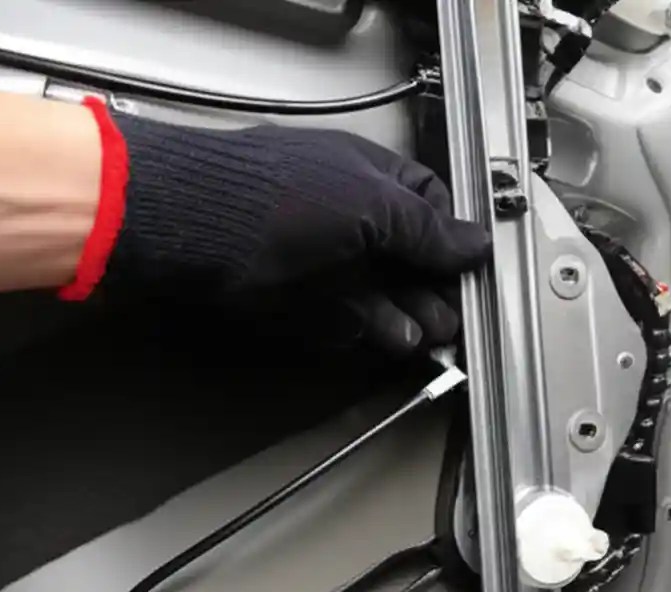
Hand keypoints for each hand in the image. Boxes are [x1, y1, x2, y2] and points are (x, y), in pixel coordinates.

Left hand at [100, 116, 488, 352]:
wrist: (194, 225)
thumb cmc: (278, 196)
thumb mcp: (376, 207)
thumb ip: (430, 231)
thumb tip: (476, 243)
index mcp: (367, 173)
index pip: (427, 202)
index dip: (450, 236)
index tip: (469, 269)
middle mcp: (344, 211)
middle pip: (405, 253)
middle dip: (434, 287)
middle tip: (456, 317)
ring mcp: (316, 254)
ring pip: (377, 290)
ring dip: (408, 314)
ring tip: (430, 335)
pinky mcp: (291, 294)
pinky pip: (342, 315)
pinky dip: (370, 329)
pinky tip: (391, 339)